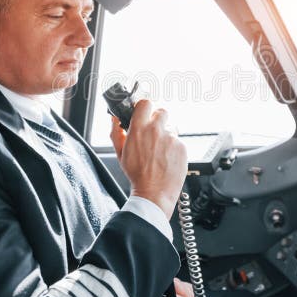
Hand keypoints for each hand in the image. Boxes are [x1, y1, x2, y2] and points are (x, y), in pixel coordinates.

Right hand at [111, 100, 186, 218]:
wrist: (154, 192)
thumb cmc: (136, 175)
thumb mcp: (120, 153)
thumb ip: (116, 133)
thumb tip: (115, 120)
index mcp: (139, 129)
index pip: (145, 103)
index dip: (144, 107)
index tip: (144, 113)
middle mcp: (156, 130)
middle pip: (161, 112)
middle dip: (157, 119)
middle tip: (154, 132)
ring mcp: (171, 138)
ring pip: (171, 128)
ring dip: (166, 135)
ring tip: (159, 151)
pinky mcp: (182, 147)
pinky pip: (178, 141)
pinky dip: (173, 148)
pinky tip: (167, 158)